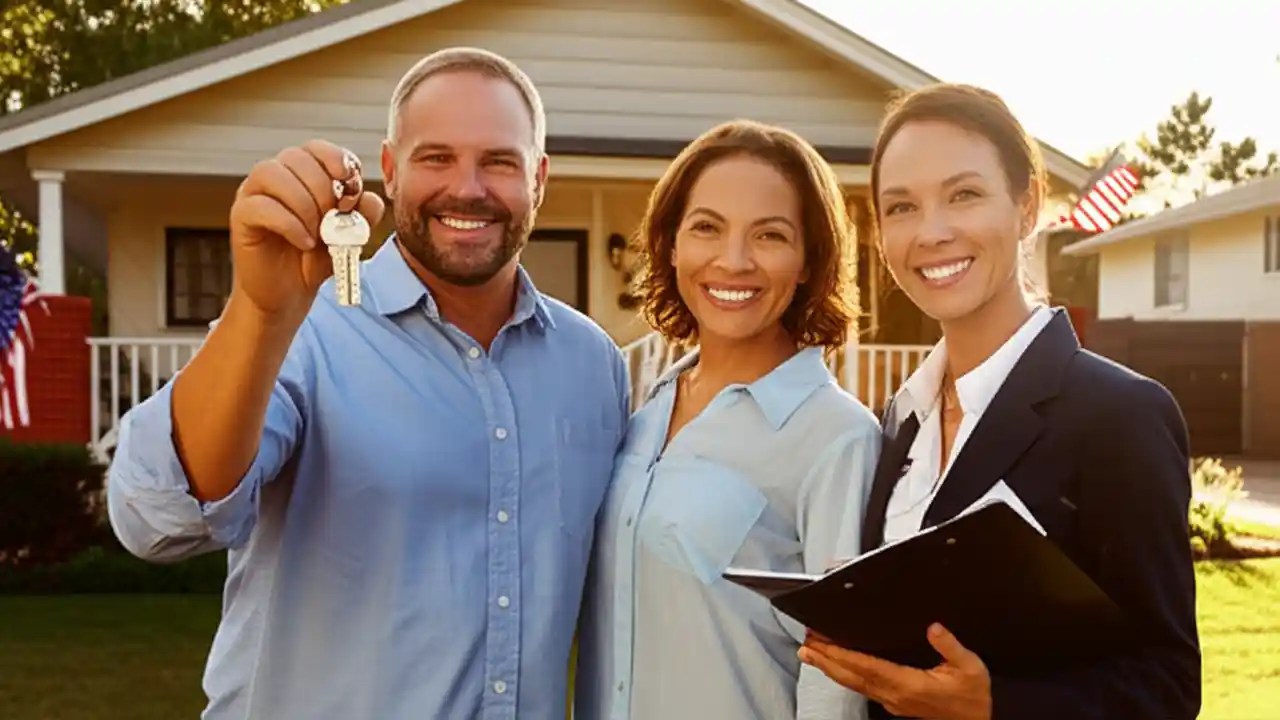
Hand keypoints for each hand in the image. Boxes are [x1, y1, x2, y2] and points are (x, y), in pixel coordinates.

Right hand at [229, 139, 384, 321]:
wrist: (290, 294)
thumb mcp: (350, 235)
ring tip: (317, 232)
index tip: (350, 183)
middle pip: (296, 157)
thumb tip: (367, 198)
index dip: (336, 159)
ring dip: (303, 202)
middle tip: (333, 219)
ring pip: (273, 173)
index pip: (317, 148)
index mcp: (303, 174)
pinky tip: (304, 242)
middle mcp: (276, 177)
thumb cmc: (316, 259)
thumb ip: (364, 214)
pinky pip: (260, 205)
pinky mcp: (241, 216)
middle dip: (323, 188)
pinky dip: (289, 223)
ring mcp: (254, 193)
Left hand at [799, 623, 991, 719]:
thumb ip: (951, 647)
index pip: (868, 667)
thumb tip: (934, 628)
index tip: (822, 644)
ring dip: (831, 668)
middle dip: (826, 661)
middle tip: (805, 646)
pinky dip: (845, 675)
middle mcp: (895, 695)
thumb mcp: (971, 668)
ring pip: (854, 684)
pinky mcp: (894, 702)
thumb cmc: (973, 696)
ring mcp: (892, 701)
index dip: (842, 655)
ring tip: (810, 654)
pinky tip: (836, 668)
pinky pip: (862, 687)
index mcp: (909, 685)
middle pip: (853, 677)